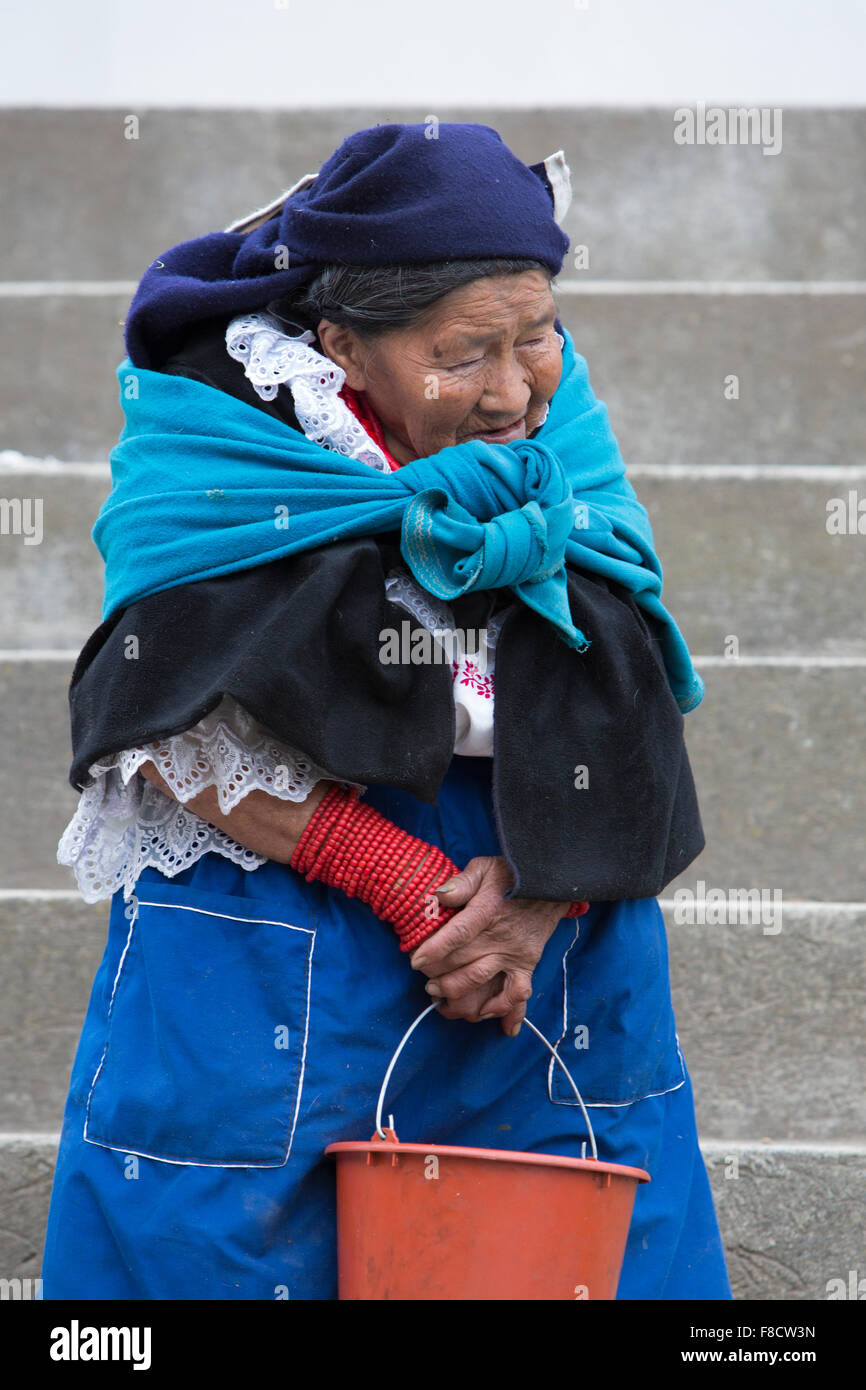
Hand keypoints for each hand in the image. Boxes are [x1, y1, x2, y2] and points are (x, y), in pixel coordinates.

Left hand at [409, 856, 571, 1035]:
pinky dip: (503, 1010)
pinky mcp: (527, 964)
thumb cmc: (511, 875)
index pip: (457, 934)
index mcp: (487, 910)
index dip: (433, 950)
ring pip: (482, 981)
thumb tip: (439, 896)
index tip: (415, 961)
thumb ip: (461, 881)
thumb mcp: (484, 868)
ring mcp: (515, 953)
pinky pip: (517, 993)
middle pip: (463, 962)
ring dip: (456, 993)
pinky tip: (485, 1016)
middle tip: (424, 980)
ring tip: (440, 997)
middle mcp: (500, 936)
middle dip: (437, 975)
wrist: (550, 885)